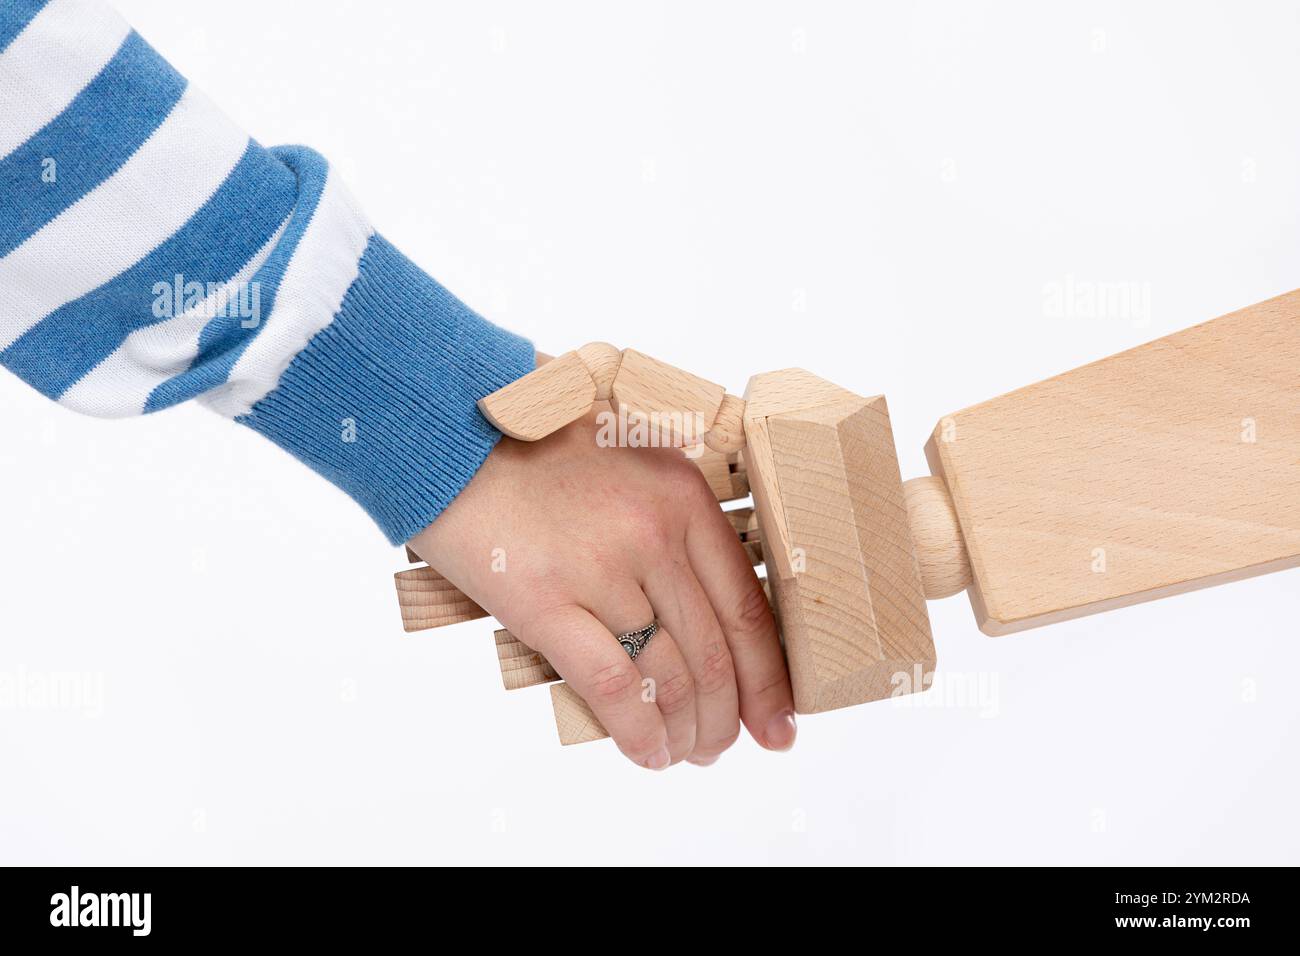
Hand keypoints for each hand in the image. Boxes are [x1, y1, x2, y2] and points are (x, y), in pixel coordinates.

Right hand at [410, 410, 796, 768]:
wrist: (445, 426)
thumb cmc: (532, 443)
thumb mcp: (625, 459)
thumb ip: (665, 520)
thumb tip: (692, 608)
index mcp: (683, 496)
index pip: (747, 608)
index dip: (768, 677)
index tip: (779, 720)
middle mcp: (653, 534)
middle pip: (714, 650)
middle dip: (729, 715)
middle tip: (726, 746)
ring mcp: (600, 568)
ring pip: (671, 675)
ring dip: (688, 730)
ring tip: (688, 753)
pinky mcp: (543, 600)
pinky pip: (611, 684)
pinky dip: (638, 731)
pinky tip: (648, 755)